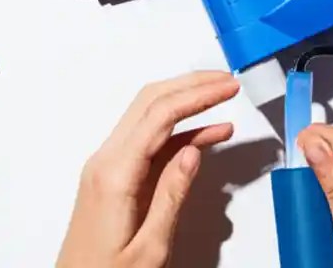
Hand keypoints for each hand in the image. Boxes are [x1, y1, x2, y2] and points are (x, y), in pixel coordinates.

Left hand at [58, 71, 239, 267]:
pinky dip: (178, 132)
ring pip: (149, 117)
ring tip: (222, 100)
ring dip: (185, 104)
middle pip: (150, 103)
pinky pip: (148, 142)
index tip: (226, 87)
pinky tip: (205, 136)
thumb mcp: (149, 248)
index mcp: (114, 175)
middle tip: (226, 82)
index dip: (197, 95)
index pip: (160, 116)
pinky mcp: (113, 177)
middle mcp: (106, 162)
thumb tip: (193, 152)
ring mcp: (107, 167)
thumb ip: (172, 196)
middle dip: (191, 86)